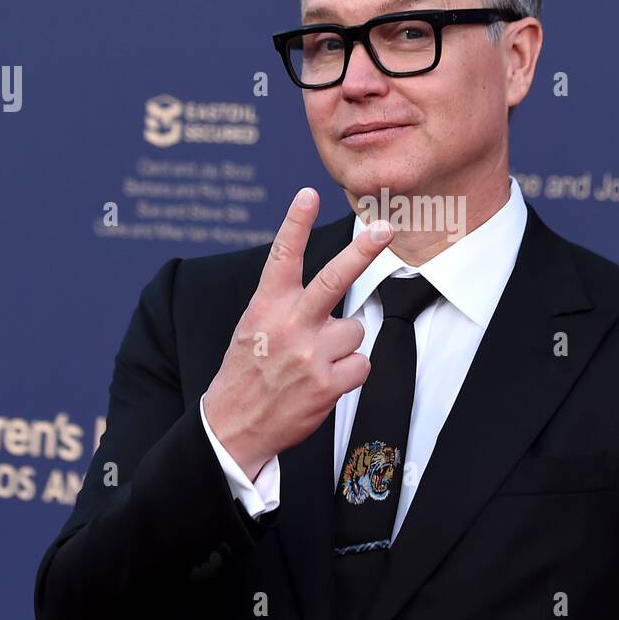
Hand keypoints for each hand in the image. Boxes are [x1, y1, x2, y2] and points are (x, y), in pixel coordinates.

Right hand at [203, 187, 391, 479]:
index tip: (308, 193)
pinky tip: (326, 382)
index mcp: (266, 306)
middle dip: (362, 252)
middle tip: (385, 229)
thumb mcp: (253, 326)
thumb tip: (330, 285)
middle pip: (332, 280)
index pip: (282, 256)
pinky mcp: (326, 384)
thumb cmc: (249, 370)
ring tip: (316, 361)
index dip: (295, 223)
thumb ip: (286, 302)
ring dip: (344, 345)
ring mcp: (308, 355)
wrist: (234, 426)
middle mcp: (288, 325)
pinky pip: (362, 364)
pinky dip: (350, 373)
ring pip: (356, 330)